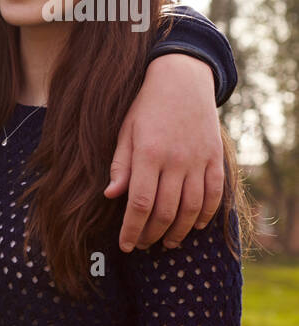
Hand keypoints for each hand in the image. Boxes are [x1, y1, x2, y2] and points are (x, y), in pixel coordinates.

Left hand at [105, 54, 223, 251]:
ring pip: (191, 208)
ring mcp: (198, 159)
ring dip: (179, 231)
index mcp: (148, 154)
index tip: (125, 245)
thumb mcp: (125, 132)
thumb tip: (110, 196)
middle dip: (151, 234)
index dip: (132, 229)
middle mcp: (175, 160)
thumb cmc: (145, 108)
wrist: (182, 80)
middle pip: (165, 211)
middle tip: (142, 245)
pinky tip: (195, 226)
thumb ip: (120, 165)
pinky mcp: (215, 158)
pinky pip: (214, 194)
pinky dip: (206, 214)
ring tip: (166, 242)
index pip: (139, 203)